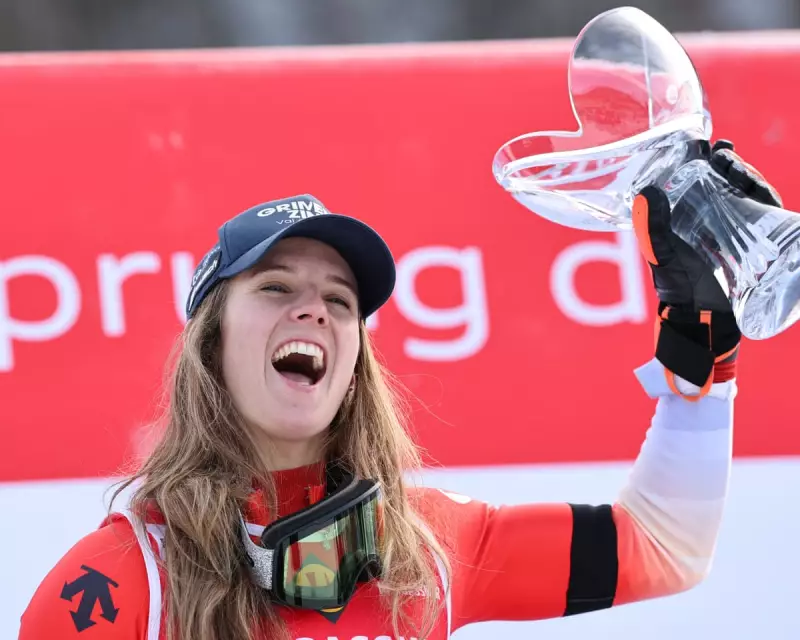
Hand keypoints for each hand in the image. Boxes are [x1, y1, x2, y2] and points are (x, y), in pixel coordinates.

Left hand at [632, 140, 781, 396]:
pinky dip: (766, 198)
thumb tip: (646, 192)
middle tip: (720, 151)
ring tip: (731, 163)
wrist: (703, 326)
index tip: (702, 141)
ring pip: (750, 192)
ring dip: (745, 174)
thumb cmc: (679, 293)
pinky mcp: (762, 243)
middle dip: (728, 162)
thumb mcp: (663, 257)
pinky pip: (770, 214)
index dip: (706, 158)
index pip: (703, 180)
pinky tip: (759, 189)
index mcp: (694, 217)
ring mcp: (742, 230)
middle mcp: (720, 220)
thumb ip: (652, 229)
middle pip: (730, 181)